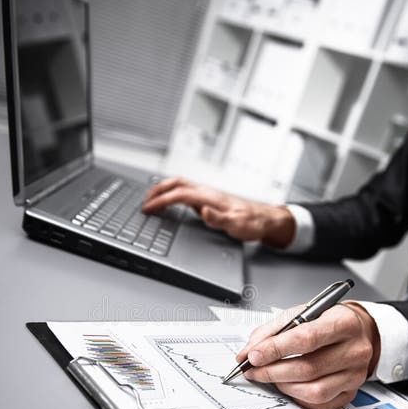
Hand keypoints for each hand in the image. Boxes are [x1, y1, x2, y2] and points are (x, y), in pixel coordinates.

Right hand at [142, 176, 295, 246]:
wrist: (264, 219)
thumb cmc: (251, 223)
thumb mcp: (237, 225)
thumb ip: (219, 219)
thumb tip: (204, 211)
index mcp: (209, 196)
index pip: (178, 194)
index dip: (161, 201)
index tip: (148, 208)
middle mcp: (206, 192)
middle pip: (176, 184)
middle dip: (157, 191)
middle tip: (143, 201)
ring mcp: (207, 194)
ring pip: (180, 185)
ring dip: (163, 189)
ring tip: (151, 199)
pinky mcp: (208, 199)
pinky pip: (185, 191)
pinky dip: (172, 193)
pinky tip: (170, 202)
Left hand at [239, 302, 380, 408]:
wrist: (358, 332)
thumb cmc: (327, 321)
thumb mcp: (301, 314)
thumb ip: (271, 331)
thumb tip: (248, 353)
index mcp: (344, 323)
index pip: (306, 338)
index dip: (276, 349)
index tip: (254, 355)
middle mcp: (355, 350)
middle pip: (308, 368)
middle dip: (273, 371)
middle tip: (253, 370)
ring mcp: (356, 375)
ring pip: (314, 390)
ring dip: (283, 386)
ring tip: (271, 376)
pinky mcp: (351, 393)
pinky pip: (320, 404)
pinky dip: (297, 397)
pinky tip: (289, 385)